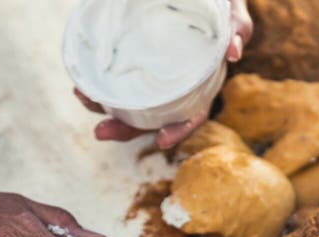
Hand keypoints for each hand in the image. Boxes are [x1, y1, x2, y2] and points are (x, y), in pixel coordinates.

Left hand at [74, 0, 253, 148]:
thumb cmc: (219, 6)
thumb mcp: (232, 13)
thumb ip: (236, 28)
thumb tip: (233, 52)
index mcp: (201, 83)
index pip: (193, 115)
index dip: (179, 131)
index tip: (161, 141)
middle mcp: (175, 87)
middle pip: (151, 118)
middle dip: (124, 129)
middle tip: (100, 131)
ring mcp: (153, 78)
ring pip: (129, 103)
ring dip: (104, 107)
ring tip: (83, 97)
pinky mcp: (134, 63)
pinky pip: (116, 80)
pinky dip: (98, 84)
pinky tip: (81, 82)